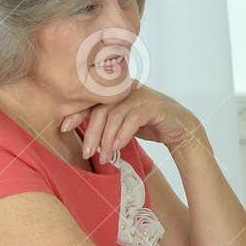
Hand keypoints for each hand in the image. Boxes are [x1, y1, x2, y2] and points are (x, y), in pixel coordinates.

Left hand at [61, 84, 204, 164]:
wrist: (182, 130)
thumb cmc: (151, 125)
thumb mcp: (123, 123)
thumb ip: (106, 122)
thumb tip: (81, 134)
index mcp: (117, 91)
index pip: (92, 100)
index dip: (77, 113)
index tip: (64, 128)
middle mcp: (127, 89)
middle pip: (101, 109)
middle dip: (92, 133)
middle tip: (86, 152)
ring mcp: (141, 96)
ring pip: (115, 115)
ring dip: (107, 139)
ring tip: (104, 156)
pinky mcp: (154, 106)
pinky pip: (133, 119)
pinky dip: (123, 134)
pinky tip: (118, 147)